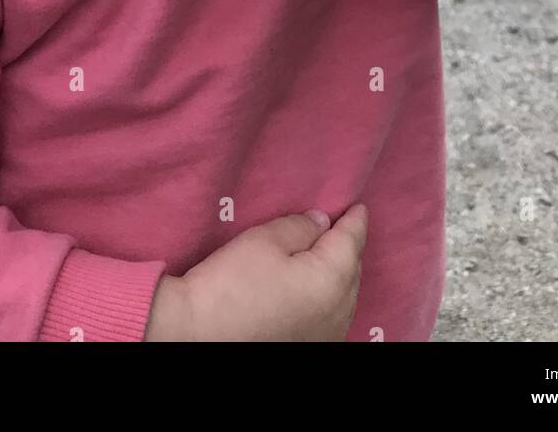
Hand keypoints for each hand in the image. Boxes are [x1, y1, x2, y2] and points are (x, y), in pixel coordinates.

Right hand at [143, 203, 367, 341]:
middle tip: (341, 227)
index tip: (358, 207)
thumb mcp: (265, 240)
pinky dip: (331, 298)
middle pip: (352, 271)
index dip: (354, 221)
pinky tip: (319, 291)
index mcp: (331, 281)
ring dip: (342, 275)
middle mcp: (337, 313)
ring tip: (331, 255)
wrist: (199, 334)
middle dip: (348, 248)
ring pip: (345, 298)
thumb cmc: (231, 284)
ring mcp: (326, 337)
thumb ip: (300, 227)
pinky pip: (333, 317)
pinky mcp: (310, 348)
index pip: (350, 243)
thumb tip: (321, 223)